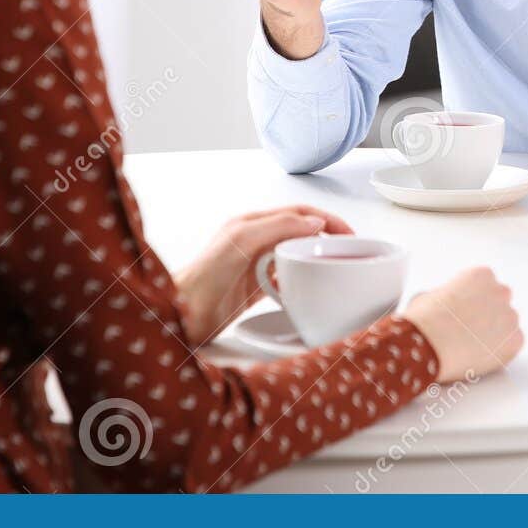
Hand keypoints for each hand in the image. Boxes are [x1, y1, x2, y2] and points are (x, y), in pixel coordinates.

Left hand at [174, 204, 353, 347]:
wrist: (181, 314)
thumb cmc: (202, 277)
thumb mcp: (242, 240)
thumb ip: (279, 226)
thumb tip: (313, 221)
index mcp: (252, 224)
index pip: (299, 213)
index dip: (326, 219)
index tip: (347, 232)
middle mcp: (255, 242)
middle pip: (300, 232)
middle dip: (326, 237)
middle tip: (347, 250)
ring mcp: (255, 265)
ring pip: (295, 256)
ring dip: (315, 259)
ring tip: (331, 267)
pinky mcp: (254, 288)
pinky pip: (286, 280)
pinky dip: (301, 282)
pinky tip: (305, 289)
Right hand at [401, 267, 522, 381]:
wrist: (427, 345)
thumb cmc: (423, 322)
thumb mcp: (430, 296)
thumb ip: (447, 296)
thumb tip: (445, 305)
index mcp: (481, 275)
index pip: (486, 286)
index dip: (473, 302)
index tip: (464, 314)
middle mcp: (501, 292)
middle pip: (500, 303)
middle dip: (488, 315)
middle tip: (470, 332)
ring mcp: (510, 316)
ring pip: (507, 325)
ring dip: (494, 334)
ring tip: (471, 348)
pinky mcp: (515, 341)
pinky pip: (511, 345)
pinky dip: (499, 352)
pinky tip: (479, 357)